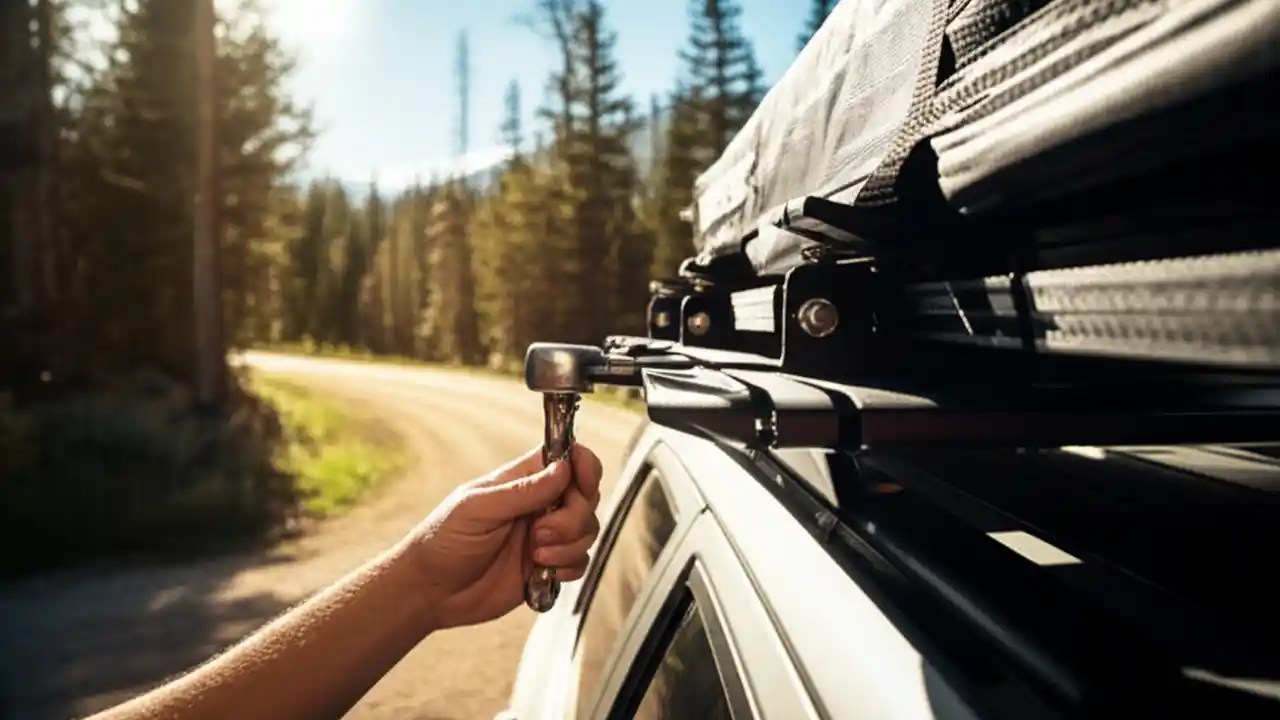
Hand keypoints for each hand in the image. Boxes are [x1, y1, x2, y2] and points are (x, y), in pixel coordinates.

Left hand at [399, 444, 602, 629]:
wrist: (430, 592)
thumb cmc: (443, 541)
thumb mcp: (478, 509)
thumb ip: (522, 491)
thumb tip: (563, 469)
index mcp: (522, 481)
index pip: (568, 458)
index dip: (583, 467)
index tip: (580, 486)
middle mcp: (538, 505)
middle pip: (586, 497)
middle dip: (572, 518)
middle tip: (539, 533)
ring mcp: (545, 536)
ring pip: (587, 530)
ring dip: (569, 545)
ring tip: (535, 556)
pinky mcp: (547, 566)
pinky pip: (580, 562)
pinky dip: (569, 568)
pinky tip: (542, 573)